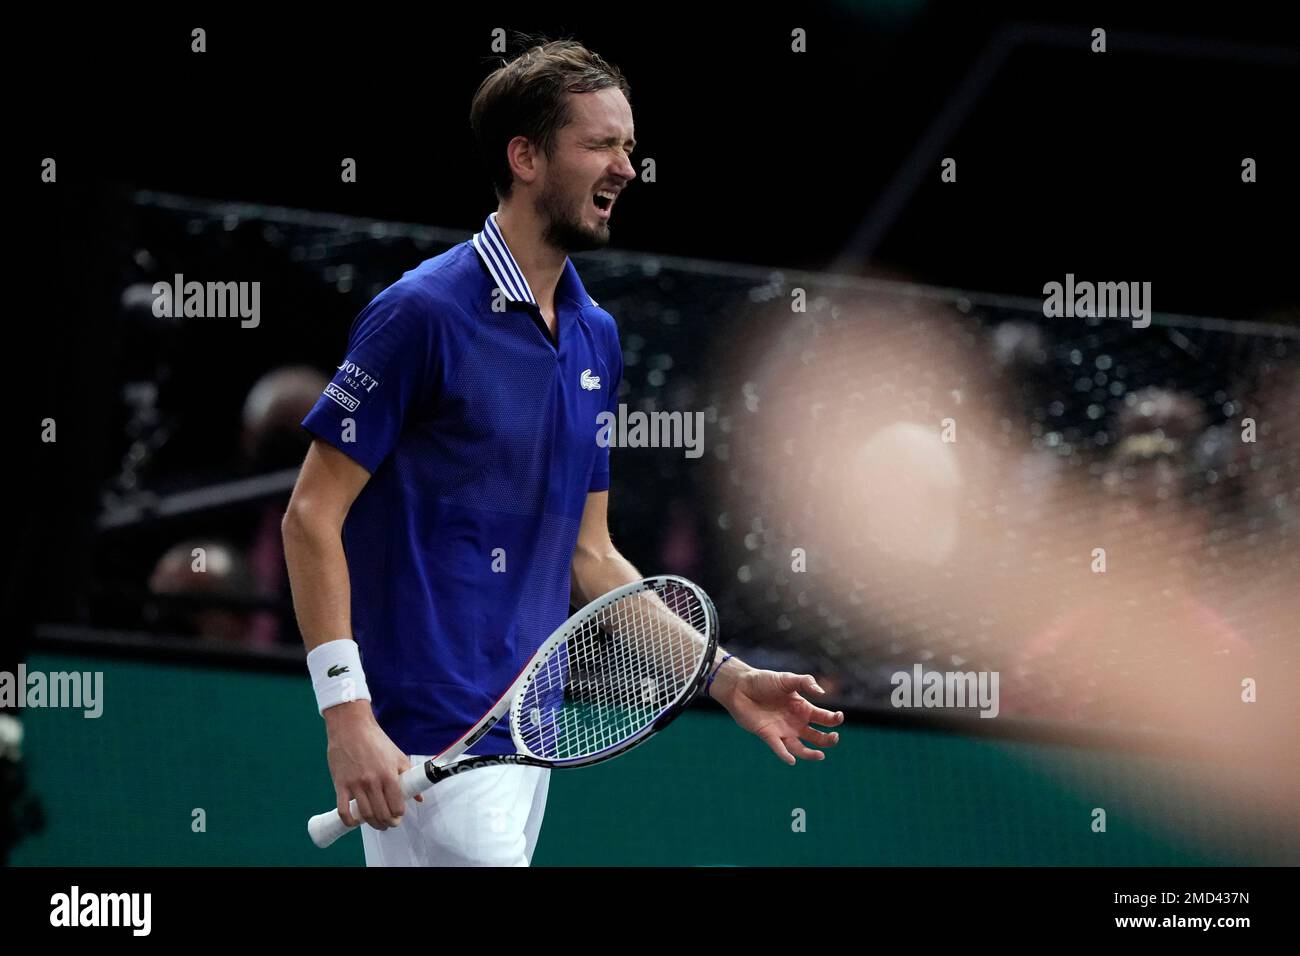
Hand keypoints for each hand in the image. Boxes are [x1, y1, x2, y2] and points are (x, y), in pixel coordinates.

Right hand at [323, 701, 421, 829]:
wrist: (352, 728)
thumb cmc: (376, 741)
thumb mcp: (398, 756)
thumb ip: (409, 777)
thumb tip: (419, 797)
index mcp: (389, 775)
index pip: (397, 806)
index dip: (399, 815)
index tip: (398, 816)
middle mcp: (372, 782)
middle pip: (382, 814)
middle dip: (388, 823)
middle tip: (389, 824)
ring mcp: (355, 785)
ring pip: (365, 815)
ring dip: (372, 824)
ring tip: (377, 824)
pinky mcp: (341, 784)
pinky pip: (343, 810)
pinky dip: (349, 821)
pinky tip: (355, 822)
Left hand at [711, 664, 844, 764]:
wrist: (740, 686)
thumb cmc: (764, 681)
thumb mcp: (788, 679)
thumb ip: (806, 683)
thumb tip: (822, 694)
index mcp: (803, 708)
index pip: (824, 718)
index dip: (834, 719)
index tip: (839, 717)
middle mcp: (795, 722)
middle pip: (817, 736)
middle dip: (828, 740)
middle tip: (835, 738)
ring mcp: (783, 731)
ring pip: (801, 748)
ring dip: (811, 754)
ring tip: (820, 755)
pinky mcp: (768, 735)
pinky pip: (779, 748)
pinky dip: (785, 755)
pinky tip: (792, 760)